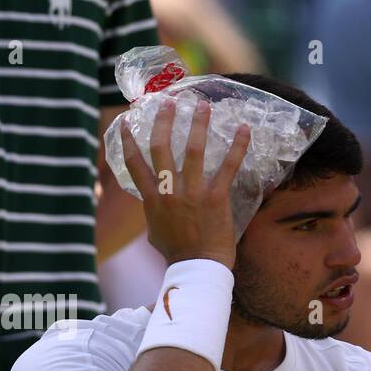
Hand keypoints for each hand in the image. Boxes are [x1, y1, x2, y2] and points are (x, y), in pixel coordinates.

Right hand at [120, 98, 250, 268]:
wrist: (197, 268)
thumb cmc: (177, 254)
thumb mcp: (155, 232)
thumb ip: (154, 212)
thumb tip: (153, 204)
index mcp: (152, 199)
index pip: (134, 164)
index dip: (128, 141)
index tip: (126, 122)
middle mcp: (169, 192)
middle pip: (161, 148)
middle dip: (164, 122)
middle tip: (169, 102)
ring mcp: (192, 193)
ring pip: (193, 151)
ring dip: (198, 124)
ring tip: (203, 105)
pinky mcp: (216, 198)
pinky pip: (227, 167)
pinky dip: (237, 147)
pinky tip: (244, 129)